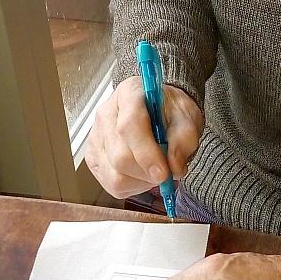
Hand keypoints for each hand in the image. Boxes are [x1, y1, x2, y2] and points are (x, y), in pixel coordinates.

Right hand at [85, 76, 203, 199]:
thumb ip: (184, 139)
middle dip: (147, 172)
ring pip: (114, 174)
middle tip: (167, 172)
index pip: (130, 126)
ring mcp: (96, 136)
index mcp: (129, 94)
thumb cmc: (171, 110)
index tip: (164, 173)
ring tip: (154, 169)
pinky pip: (110, 183)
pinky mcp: (93, 157)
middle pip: (119, 155)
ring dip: (141, 180)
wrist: (160, 110)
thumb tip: (174, 167)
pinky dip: (132, 185)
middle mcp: (106, 114)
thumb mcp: (187, 116)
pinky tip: (142, 172)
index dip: (147, 154)